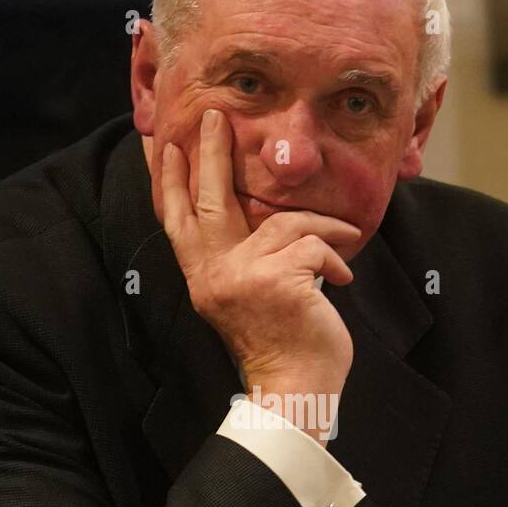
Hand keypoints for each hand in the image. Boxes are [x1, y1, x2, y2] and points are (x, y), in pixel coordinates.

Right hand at [161, 108, 359, 410]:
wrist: (295, 390)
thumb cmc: (283, 345)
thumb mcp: (251, 298)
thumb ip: (245, 259)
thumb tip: (265, 220)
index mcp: (204, 279)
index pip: (177, 221)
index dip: (168, 181)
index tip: (162, 142)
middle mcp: (214, 276)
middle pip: (210, 201)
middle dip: (211, 154)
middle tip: (216, 116)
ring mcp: (244, 277)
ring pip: (286, 222)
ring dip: (322, 226)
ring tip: (345, 235)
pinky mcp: (279, 280)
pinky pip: (314, 244)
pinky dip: (336, 259)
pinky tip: (343, 280)